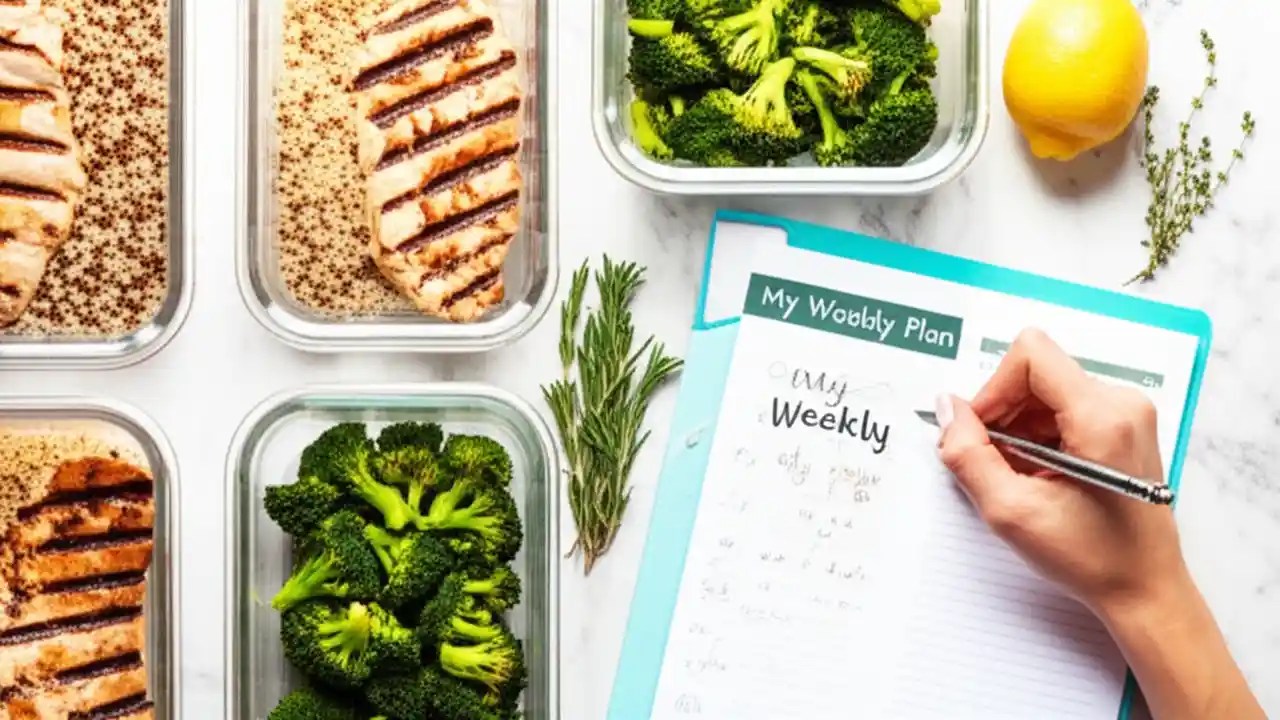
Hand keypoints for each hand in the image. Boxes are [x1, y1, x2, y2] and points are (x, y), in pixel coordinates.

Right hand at [936, 329, 1190, 617]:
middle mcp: (1122, 403)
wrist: (1145, 589)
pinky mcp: (1123, 425)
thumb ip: (968, 454)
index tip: (981, 432)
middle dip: (1002, 412)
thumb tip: (946, 409)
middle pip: (1035, 372)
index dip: (993, 389)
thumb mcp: (1012, 511)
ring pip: (1045, 390)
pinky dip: (1037, 435)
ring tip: (1020, 476)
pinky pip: (1062, 407)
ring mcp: (1126, 412)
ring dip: (1018, 428)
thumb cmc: (1093, 558)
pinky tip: (1038, 475)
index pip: (1031, 354)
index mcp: (1102, 417)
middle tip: (995, 463)